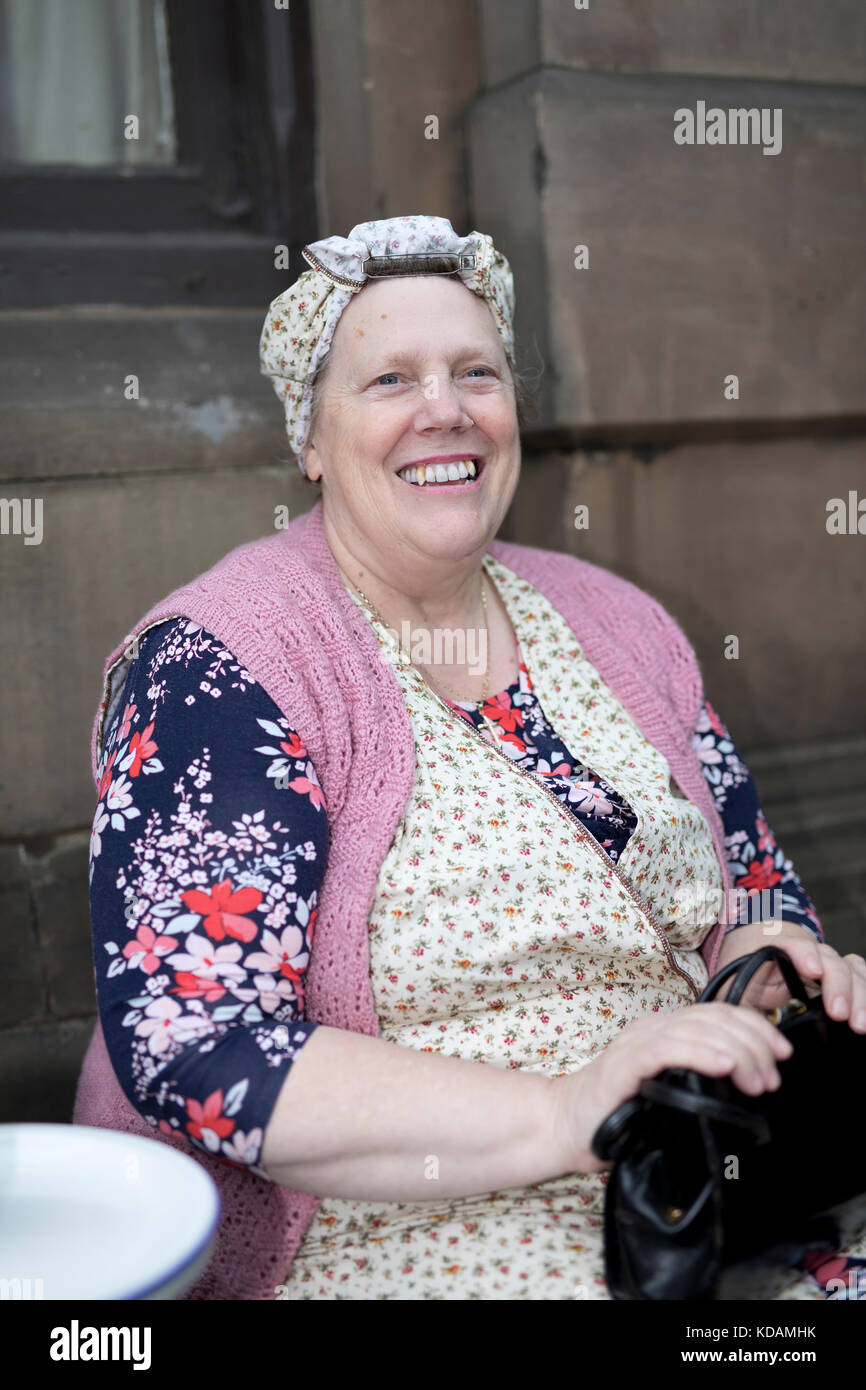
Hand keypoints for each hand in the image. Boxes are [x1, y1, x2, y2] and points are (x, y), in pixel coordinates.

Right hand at [551, 1000, 793, 1173]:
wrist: (563, 1128)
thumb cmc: (617, 1117)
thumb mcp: (668, 1094)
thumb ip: (699, 1082)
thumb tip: (750, 1086)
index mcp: (665, 1031)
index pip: (720, 1013)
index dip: (757, 1027)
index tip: (783, 1054)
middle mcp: (652, 1028)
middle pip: (715, 1018)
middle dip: (754, 1043)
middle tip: (772, 1077)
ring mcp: (636, 1042)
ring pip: (697, 1030)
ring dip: (737, 1052)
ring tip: (757, 1079)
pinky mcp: (623, 1064)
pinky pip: (668, 1049)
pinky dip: (702, 1053)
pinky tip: (726, 1065)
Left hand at [713, 920, 865, 1028]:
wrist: (754, 986)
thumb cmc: (743, 992)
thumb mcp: (737, 999)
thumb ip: (746, 1008)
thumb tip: (755, 1031)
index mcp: (777, 955)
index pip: (794, 946)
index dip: (805, 954)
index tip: (812, 971)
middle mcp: (808, 958)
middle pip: (831, 960)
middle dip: (839, 985)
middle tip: (840, 1013)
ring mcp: (828, 970)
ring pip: (851, 971)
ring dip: (860, 994)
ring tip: (860, 1024)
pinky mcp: (841, 984)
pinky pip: (861, 980)